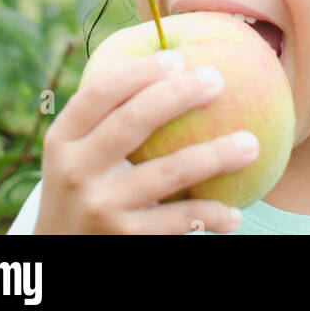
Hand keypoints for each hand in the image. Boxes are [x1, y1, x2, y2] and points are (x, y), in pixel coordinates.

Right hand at [33, 51, 259, 233]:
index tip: (178, 58)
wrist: (59, 252)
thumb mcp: (77, 150)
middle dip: (179, 95)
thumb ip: (109, 114)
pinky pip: (176, 222)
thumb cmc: (85, 183)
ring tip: (250, 144)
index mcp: (63, 138)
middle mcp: (76, 170)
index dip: (138, 72)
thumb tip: (175, 60)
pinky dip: (209, 215)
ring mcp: (100, 206)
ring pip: (168, 172)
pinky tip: (235, 212)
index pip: (99, 93)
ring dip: (215, 156)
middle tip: (218, 79)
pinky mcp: (123, 238)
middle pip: (133, 122)